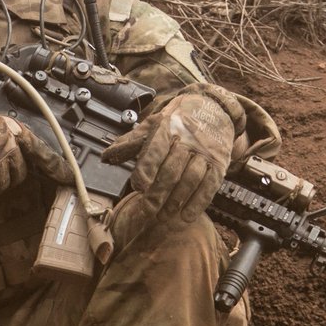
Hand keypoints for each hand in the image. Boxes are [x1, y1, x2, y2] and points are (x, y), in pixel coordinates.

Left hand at [101, 83, 243, 227]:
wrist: (216, 108)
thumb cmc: (178, 120)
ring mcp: (205, 152)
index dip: (147, 168)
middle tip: (147, 211)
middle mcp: (188, 139)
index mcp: (167, 127)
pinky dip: (197, 203)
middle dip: (158, 193)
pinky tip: (186, 216)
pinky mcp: (219, 163)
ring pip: (191, 179)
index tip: (139, 186)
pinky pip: (209, 185)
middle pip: (172, 170)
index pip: (155, 149)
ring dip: (176, 201)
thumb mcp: (153, 125)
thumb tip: (106, 157)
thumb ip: (130, 143)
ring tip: (163, 217)